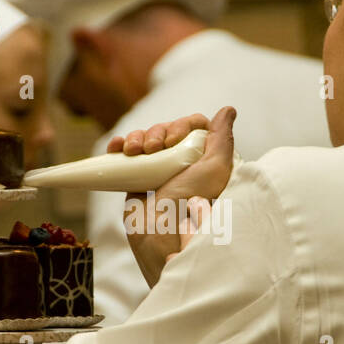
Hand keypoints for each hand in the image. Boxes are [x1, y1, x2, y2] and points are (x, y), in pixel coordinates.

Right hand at [113, 106, 236, 287]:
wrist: (161, 234)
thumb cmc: (192, 202)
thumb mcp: (215, 168)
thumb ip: (222, 139)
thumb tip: (228, 110)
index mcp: (203, 159)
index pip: (192, 126)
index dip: (180, 125)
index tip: (173, 139)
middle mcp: (182, 163)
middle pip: (166, 130)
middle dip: (155, 132)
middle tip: (153, 149)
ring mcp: (159, 170)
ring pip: (146, 139)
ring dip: (137, 137)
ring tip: (134, 151)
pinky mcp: (138, 178)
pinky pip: (127, 154)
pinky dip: (119, 145)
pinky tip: (116, 147)